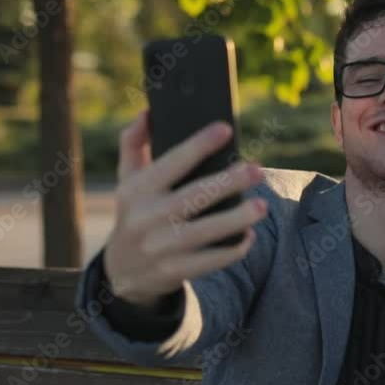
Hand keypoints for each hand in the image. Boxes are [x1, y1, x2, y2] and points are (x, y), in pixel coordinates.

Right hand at [103, 111, 267, 307]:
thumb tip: (148, 112)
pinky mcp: (174, 270)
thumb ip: (134, 144)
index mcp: (137, 189)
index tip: (225, 129)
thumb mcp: (127, 180)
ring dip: (237, 218)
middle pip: (194, 196)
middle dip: (228, 182)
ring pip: (205, 231)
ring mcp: (161, 246)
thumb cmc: (135, 213)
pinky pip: (210, 260)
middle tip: (256, 169)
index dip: (198, 145)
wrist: (121, 272)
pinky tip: (249, 235)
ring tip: (262, 205)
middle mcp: (147, 217)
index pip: (171, 162)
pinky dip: (233, 248)